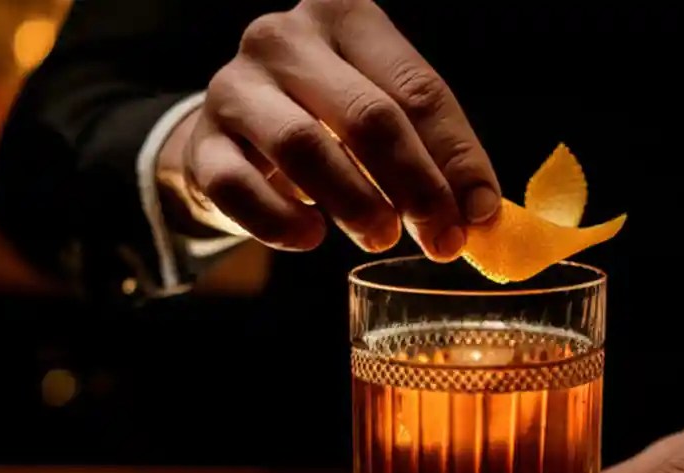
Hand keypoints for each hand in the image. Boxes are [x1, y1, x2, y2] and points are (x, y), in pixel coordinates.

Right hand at [157, 0, 499, 259]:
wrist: (234, 137)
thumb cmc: (326, 124)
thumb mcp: (383, 120)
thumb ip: (432, 157)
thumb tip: (480, 215)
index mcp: (346, 17)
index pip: (419, 89)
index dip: (457, 158)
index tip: (480, 215)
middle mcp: (286, 38)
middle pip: (368, 116)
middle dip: (415, 187)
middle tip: (441, 239)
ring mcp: (236, 86)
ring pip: (304, 147)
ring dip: (356, 204)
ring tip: (382, 237)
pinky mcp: (202, 141)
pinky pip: (241, 189)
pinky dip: (282, 223)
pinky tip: (310, 237)